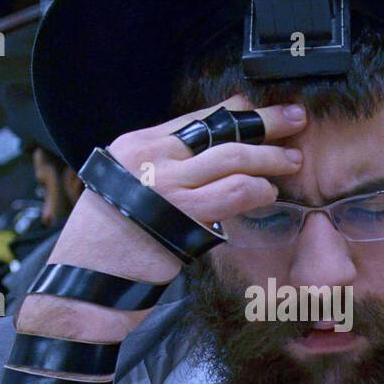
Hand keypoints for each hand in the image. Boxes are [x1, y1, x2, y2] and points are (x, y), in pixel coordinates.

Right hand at [107, 93, 306, 233]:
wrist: (88, 276)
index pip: (198, 117)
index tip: (261, 107)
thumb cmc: (109, 239)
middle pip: (222, 129)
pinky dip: (258, 189)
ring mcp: (168, 183)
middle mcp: (152, 157)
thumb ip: (166, 167)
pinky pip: (234, 192)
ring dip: (270, 158)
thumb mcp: (129, 186)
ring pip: (234, 158)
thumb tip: (212, 153)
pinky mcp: (184, 213)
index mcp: (138, 144)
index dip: (237, 110)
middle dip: (267, 121)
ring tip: (291, 161)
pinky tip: (268, 191)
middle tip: (295, 119)